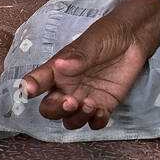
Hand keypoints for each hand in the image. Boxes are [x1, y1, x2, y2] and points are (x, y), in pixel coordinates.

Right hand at [21, 0, 159, 130]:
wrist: (132, 39)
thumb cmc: (106, 36)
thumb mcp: (91, 42)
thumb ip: (77, 57)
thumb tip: (61, 65)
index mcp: (58, 71)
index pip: (38, 81)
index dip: (30, 87)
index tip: (28, 91)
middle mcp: (67, 88)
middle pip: (50, 109)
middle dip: (56, 110)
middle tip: (71, 101)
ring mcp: (84, 99)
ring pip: (70, 121)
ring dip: (77, 118)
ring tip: (90, 104)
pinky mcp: (103, 105)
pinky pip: (95, 123)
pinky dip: (96, 122)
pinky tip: (103, 112)